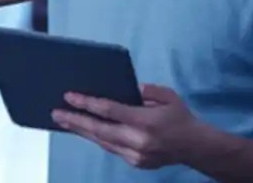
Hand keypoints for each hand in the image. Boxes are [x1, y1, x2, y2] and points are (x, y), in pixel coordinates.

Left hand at [52, 84, 204, 169]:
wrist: (195, 147)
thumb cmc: (180, 117)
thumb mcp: (167, 95)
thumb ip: (147, 90)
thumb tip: (127, 89)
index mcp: (145, 121)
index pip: (109, 111)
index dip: (87, 103)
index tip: (70, 96)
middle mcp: (137, 141)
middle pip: (99, 130)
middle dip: (75, 120)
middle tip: (56, 113)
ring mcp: (135, 155)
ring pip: (102, 142)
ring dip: (82, 131)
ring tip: (65, 121)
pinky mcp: (135, 163)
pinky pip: (110, 148)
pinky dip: (97, 138)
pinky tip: (86, 131)